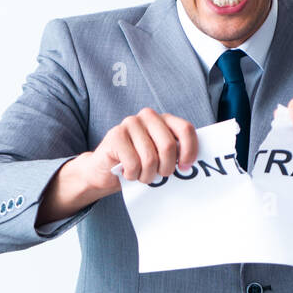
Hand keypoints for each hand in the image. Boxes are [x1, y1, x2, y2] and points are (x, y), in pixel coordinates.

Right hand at [84, 108, 198, 191]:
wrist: (103, 171)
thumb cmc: (137, 165)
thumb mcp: (160, 158)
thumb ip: (175, 154)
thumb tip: (189, 164)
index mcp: (164, 119)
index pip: (185, 129)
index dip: (189, 151)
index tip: (184, 167)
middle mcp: (148, 116)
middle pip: (168, 146)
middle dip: (166, 168)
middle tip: (158, 175)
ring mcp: (130, 123)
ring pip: (150, 158)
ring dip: (147, 175)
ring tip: (141, 176)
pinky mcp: (116, 135)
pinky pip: (133, 163)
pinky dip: (132, 175)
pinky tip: (127, 172)